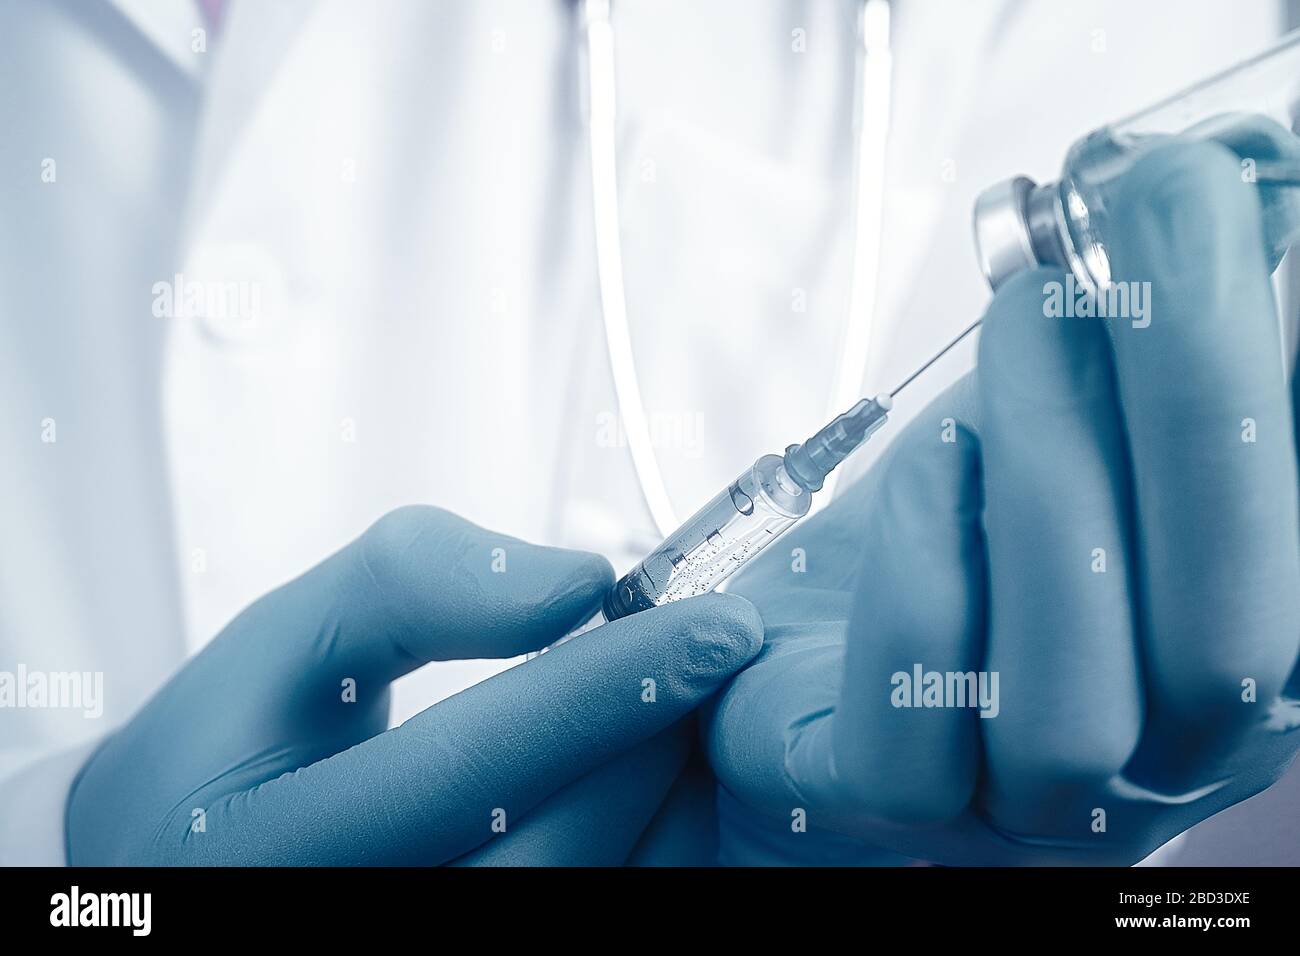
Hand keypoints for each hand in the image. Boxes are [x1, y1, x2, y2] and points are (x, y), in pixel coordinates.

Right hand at [67, 505, 761, 864]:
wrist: (194, 868)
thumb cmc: (240, 750)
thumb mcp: (288, 640)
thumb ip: (418, 585)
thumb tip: (580, 582)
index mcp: (267, 851)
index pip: (470, 770)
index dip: (605, 688)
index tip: (716, 621)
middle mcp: (345, 927)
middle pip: (548, 856)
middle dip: (651, 746)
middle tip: (714, 662)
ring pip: (585, 900)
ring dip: (665, 804)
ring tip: (690, 716)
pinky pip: (594, 916)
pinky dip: (649, 853)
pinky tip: (663, 785)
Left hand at [705, 139, 1299, 864]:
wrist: (815, 666)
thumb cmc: (969, 548)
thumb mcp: (1087, 440)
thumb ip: (1166, 358)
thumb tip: (1227, 188)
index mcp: (1248, 677)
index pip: (1294, 558)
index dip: (1270, 375)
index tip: (1221, 203)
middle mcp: (1157, 766)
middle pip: (1226, 640)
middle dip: (1194, 398)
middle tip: (1145, 219)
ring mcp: (1018, 809)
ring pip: (1071, 707)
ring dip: (1055, 477)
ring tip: (1030, 325)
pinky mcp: (877, 804)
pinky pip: (912, 729)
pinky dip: (930, 572)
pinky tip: (936, 460)